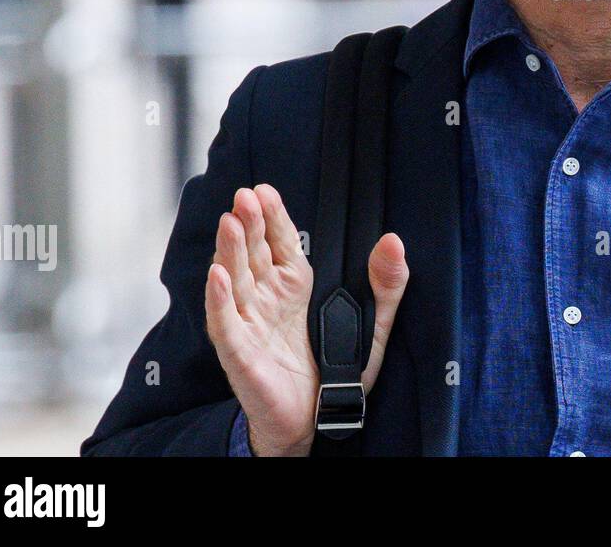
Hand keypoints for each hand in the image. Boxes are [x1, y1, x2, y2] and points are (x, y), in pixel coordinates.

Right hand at [205, 184, 408, 455]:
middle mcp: (268, 298)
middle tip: (244, 196)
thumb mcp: (376, 322)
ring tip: (229, 221)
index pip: (281, 242)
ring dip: (230, 250)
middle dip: (248, 223)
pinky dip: (218, 299)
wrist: (320, 420)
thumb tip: (394, 241)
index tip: (265, 190)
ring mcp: (251, 323)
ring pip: (235, 280)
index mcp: (296, 285)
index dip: (273, 216)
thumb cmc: (340, 370)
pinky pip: (224, 322)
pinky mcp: (240, 352)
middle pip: (254, 253)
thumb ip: (387, 283)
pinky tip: (216, 275)